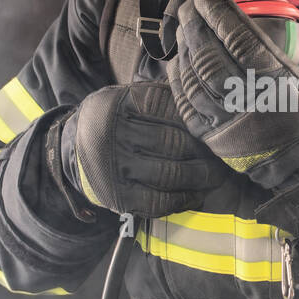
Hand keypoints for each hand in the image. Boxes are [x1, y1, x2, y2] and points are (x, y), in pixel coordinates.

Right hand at [60, 79, 228, 217]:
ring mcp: (115, 168)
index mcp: (121, 103)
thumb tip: (207, 102)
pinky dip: (182, 200)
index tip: (218, 128)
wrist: (73, 149)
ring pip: (169, 174)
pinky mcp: (117, 196)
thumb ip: (162, 97)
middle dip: (205, 152)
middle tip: (225, 155)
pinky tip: (196, 195)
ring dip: (200, 177)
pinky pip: (157, 202)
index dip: (198, 121)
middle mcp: (115, 134)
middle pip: (173, 143)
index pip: (170, 110)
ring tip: (217, 176)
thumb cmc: (115, 120)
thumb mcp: (128, 97)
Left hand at [167, 0, 298, 186]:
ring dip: (185, 49)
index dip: (219, 12)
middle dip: (195, 24)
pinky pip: (188, 107)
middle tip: (190, 4)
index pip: (238, 38)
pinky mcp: (217, 140)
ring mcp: (229, 122)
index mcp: (279, 82)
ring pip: (196, 78)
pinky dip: (179, 83)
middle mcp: (250, 100)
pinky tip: (177, 64)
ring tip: (183, 28)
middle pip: (210, 55)